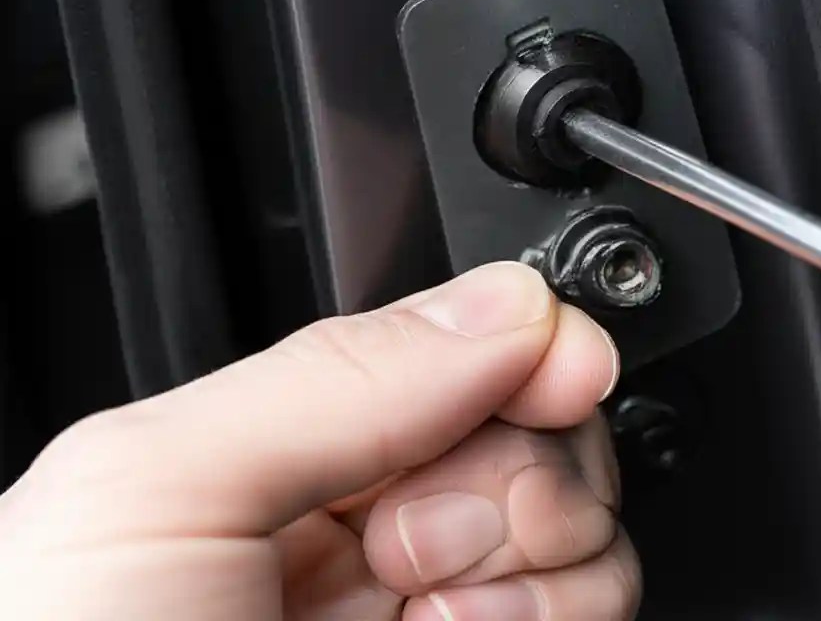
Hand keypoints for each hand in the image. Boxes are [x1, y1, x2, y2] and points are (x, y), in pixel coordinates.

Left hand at [0, 262, 640, 619]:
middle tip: (415, 538)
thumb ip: (331, 377)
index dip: (527, 351)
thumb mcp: (148, 495)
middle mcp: (372, 541)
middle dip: (515, 475)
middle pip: (541, 439)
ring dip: (533, 567)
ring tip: (421, 615)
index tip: (559, 368)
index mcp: (284, 464)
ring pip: (587, 537)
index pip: (454, 357)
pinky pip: (596, 615)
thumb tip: (505, 308)